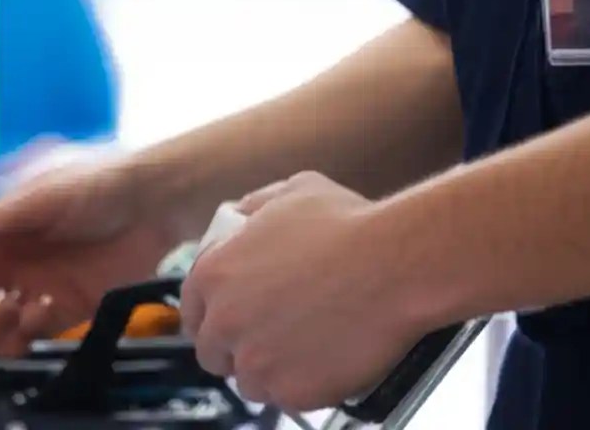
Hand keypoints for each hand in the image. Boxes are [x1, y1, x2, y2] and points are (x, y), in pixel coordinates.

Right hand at [0, 162, 178, 356]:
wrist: (152, 203)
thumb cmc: (95, 187)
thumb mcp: (40, 200)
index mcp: (2, 230)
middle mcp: (17, 259)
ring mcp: (43, 283)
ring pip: (1, 319)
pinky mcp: (72, 304)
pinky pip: (40, 327)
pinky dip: (29, 331)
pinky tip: (30, 322)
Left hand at [182, 172, 426, 411]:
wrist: (397, 264)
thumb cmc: (351, 224)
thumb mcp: (292, 191)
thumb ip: (255, 208)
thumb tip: (242, 217)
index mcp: (214, 273)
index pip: (192, 309)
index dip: (213, 314)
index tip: (232, 318)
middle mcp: (226, 321)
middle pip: (213, 353)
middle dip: (236, 348)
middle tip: (270, 337)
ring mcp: (257, 361)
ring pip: (250, 381)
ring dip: (270, 369)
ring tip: (306, 348)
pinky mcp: (291, 391)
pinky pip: (287, 398)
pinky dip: (304, 385)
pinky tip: (326, 360)